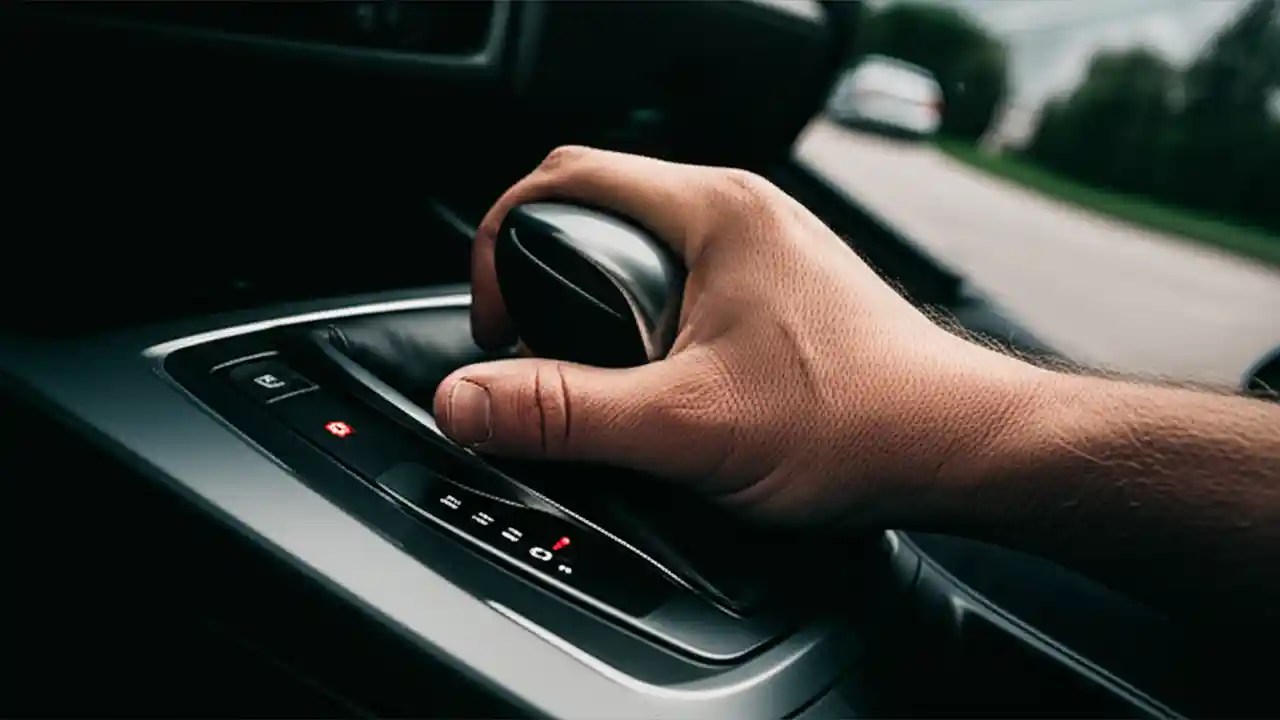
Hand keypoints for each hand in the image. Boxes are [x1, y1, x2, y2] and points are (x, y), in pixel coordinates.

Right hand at [434, 146, 1044, 527]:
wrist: (957, 448)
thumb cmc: (859, 421)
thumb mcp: (687, 425)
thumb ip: (566, 412)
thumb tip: (470, 400)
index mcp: (716, 211)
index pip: (565, 176)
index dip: (502, 239)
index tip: (497, 318)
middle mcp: (742, 212)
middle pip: (600, 205)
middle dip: (546, 269)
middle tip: (535, 347)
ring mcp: (765, 247)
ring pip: (644, 244)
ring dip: (598, 297)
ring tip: (594, 369)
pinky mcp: (779, 288)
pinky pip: (685, 278)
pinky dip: (646, 317)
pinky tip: (657, 377)